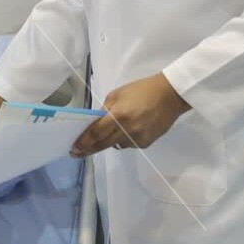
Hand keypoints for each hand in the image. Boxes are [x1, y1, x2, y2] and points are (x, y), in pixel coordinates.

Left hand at [71, 73, 190, 156]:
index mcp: (118, 115)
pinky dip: (125, 138)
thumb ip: (104, 110)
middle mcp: (127, 130)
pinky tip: (132, 127)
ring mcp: (137, 139)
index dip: (83, 142)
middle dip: (89, 149)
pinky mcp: (146, 143)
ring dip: (110, 140)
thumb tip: (94, 124)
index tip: (73, 148)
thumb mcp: (117, 95)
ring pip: (116, 145)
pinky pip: (129, 144)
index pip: (95, 133)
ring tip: (117, 127)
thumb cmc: (141, 91)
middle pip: (103, 144)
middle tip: (76, 153)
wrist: (170, 96)